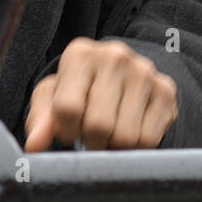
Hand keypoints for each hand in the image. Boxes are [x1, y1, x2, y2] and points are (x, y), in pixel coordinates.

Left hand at [23, 37, 177, 150]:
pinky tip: (129, 130)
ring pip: (125, 137)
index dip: (65, 131)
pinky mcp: (166, 90)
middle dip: (90, 141)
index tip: (69, 131)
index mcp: (79, 54)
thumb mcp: (53, 98)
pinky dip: (135, 147)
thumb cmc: (78, 90)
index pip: (67, 108)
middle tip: (90, 136)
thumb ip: (41, 120)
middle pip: (98, 125)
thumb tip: (35, 144)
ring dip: (113, 147)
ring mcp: (144, 71)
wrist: (121, 77)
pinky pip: (148, 140)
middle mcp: (114, 56)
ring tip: (109, 133)